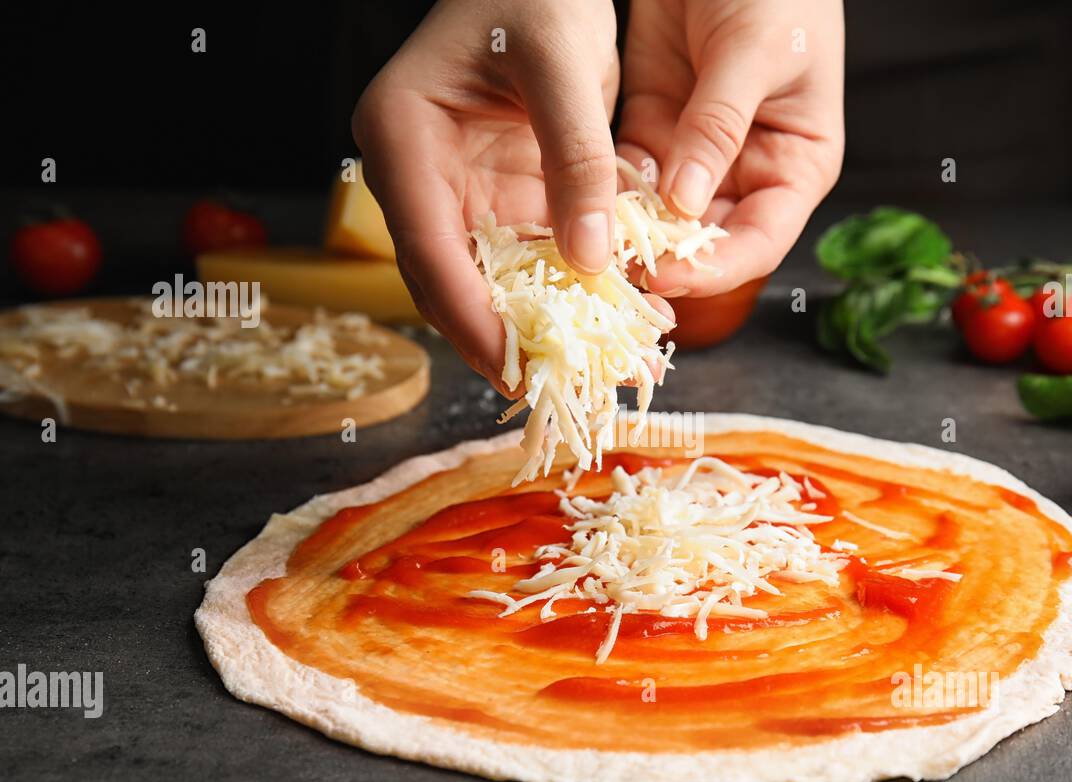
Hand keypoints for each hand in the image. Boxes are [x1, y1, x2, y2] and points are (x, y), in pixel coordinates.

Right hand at [352, 0, 644, 391]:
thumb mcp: (560, 60)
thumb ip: (576, 156)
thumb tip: (592, 258)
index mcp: (403, 136)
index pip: (426, 247)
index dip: (466, 314)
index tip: (509, 366)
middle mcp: (422, 175)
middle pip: (452, 280)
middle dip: (506, 338)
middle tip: (562, 386)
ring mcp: (461, 192)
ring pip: (495, 282)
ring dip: (548, 326)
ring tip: (611, 363)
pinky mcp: (503, 199)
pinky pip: (532, 260)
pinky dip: (573, 291)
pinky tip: (622, 316)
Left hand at [617, 0, 844, 297]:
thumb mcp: (753, 50)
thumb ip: (718, 124)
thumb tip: (686, 199)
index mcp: (796, 165)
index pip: (760, 240)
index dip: (716, 266)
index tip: (669, 276)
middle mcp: (747, 170)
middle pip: (705, 239)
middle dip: (664, 258)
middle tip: (614, 272)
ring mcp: (697, 153)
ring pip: (661, 215)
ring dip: (628, 232)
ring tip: (590, 247)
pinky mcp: (654, 127)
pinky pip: (628, 175)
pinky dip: (607, 192)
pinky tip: (579, 202)